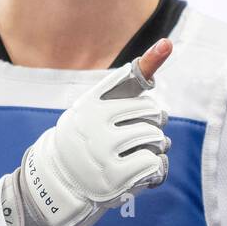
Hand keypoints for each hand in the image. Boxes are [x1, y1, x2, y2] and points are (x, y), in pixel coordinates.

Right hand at [18, 38, 173, 225]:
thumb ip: (130, 78)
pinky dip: (156, 168)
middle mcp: (95, 127)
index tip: (155, 85)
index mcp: (91, 106)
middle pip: (153, 114)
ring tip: (144, 152)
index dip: (150, 101)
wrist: (59, 181)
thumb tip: (167, 43)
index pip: (138, 91)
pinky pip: (155, 163)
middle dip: (155, 124)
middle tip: (145, 133)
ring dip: (158, 146)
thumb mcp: (97, 105)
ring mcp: (105, 153)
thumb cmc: (87, 135)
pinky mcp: (115, 178)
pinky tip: (143, 171)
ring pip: (157, 139)